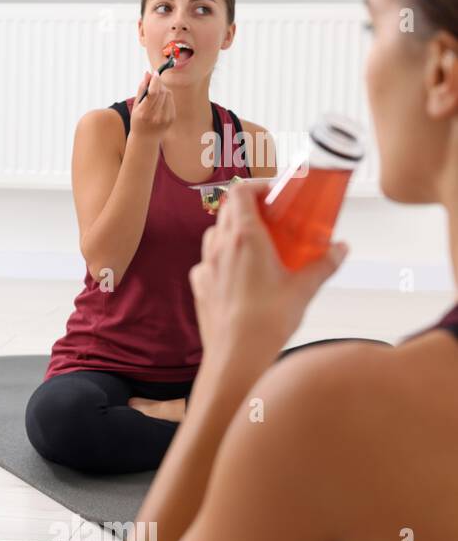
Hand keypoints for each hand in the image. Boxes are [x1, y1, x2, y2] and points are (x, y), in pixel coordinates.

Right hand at [130, 70, 174, 139]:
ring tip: (157, 91)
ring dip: (163, 89)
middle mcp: (155, 116)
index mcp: (144, 113)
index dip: (155, 81)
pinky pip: (171, 101)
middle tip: (154, 80)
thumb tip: (147, 74)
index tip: (155, 73)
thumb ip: (141, 89)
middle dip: (159, 83)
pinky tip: (161, 100)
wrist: (145, 139)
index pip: (153, 93)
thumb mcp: (135, 106)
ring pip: (168, 95)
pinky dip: (167, 97)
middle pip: (162, 92)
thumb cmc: (138, 120)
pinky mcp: (171, 118)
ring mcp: (165, 118)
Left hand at [189, 179, 347, 370]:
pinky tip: (239, 274)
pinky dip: (222, 259)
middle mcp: (220, 247)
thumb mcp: (305, 288)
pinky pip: (207, 262)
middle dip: (249, 207)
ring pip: (215, 235)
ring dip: (233, 232)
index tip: (273, 193)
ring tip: (258, 245)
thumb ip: (325, 264)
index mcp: (245, 238)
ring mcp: (205, 266)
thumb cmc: (267, 322)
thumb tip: (340, 250)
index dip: (256, 186)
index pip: (240, 192)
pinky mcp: (199, 286)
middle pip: (227, 210)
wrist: (237, 354)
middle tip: (272, 218)